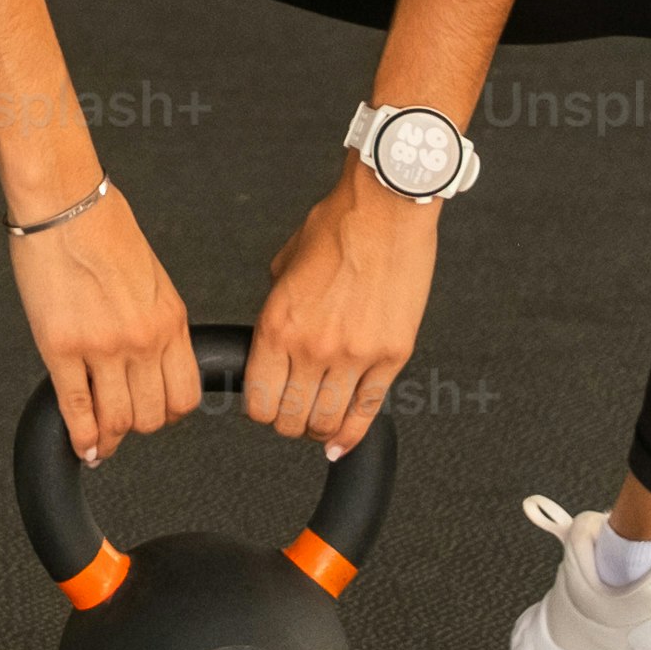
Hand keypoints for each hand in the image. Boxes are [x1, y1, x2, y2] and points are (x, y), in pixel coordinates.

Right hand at [11, 186, 197, 466]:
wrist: (64, 202)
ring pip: (117, 420)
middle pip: (152, 416)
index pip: (185, 394)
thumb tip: (150, 358)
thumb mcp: (151, 277)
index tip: (154, 414)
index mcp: (170, 320)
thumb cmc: (103, 226)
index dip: (169, 414)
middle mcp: (144, 339)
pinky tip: (81, 444)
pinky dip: (81, 436)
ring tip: (100, 439)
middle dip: (137, 426)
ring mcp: (103, 347)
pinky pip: (77, 408)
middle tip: (123, 424)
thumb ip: (156, 320)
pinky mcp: (62, 347)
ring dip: (109, 436)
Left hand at [246, 171, 437, 457]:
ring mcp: (355, 355)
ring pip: (328, 422)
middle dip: (287, 423)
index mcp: (277, 324)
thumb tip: (275, 338)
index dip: (259, 411)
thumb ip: (277, 308)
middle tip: (293, 413)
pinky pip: (368, 411)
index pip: (258, 400)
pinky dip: (353, 434)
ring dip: (319, 430)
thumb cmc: (339, 226)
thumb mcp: (284, 267)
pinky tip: (345, 441)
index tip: (265, 406)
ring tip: (319, 422)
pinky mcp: (392, 356)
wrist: (387, 208)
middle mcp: (313, 346)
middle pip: (290, 420)